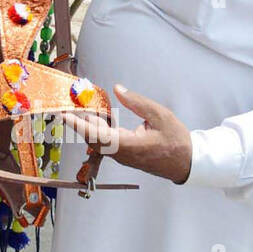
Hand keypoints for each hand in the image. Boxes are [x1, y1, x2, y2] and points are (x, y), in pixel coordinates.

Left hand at [61, 84, 192, 183]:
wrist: (187, 163)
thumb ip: (137, 102)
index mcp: (129, 145)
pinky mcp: (124, 155)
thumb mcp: (160, 115)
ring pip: (98, 141)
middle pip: (93, 138)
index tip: (65, 116)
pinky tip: (99, 117)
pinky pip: (105, 143)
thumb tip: (117, 89)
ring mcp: (122, 156)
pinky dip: (98, 130)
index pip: (97, 136)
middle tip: (72, 104)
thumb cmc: (176, 140)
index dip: (79, 126)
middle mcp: (121, 154)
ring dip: (89, 125)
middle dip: (80, 122)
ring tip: (84, 107)